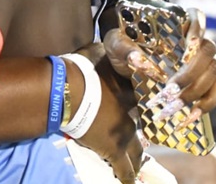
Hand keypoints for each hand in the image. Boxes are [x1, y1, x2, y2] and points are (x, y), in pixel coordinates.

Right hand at [71, 44, 143, 183]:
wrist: (68, 89)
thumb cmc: (81, 67)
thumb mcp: (100, 50)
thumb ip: (111, 49)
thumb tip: (114, 44)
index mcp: (132, 90)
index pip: (146, 102)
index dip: (147, 107)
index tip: (147, 112)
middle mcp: (133, 112)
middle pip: (144, 129)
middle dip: (145, 136)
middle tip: (146, 143)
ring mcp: (124, 132)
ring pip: (137, 151)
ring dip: (137, 158)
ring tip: (139, 167)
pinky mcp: (113, 149)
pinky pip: (124, 168)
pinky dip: (127, 176)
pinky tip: (128, 183)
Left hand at [104, 8, 215, 119]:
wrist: (122, 73)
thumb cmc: (122, 50)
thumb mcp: (116, 44)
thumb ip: (123, 47)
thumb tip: (136, 58)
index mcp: (175, 24)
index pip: (197, 16)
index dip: (198, 28)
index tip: (189, 44)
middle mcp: (193, 42)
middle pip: (207, 50)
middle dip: (192, 71)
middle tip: (171, 88)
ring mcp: (202, 62)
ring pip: (214, 72)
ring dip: (196, 90)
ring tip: (174, 105)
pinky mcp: (204, 83)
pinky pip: (215, 91)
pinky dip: (207, 104)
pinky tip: (192, 115)